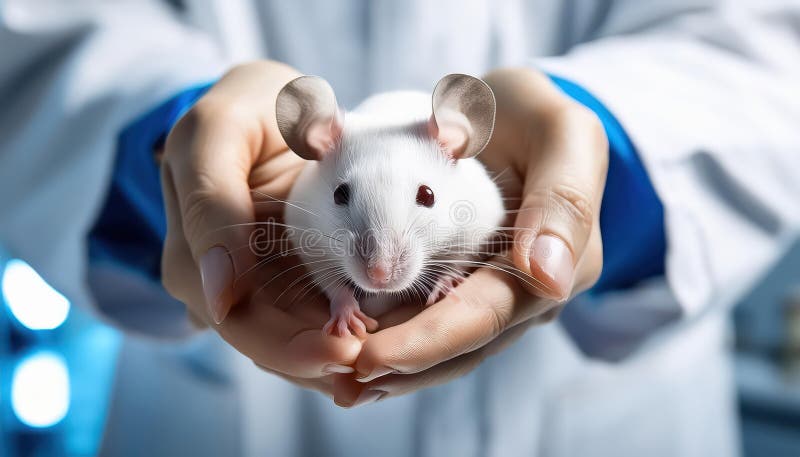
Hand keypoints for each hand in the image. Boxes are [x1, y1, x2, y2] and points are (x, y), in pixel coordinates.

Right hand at [160, 61, 360, 393]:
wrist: (277, 108)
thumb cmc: (244, 112)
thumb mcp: (215, 134)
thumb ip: (210, 203)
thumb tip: (217, 295)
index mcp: (194, 256)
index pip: (238, 322)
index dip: (288, 347)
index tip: (344, 351)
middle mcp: (222, 283)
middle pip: (271, 346)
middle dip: (324, 360)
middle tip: (381, 362)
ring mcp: (261, 286)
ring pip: (297, 343)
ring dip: (341, 357)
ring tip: (392, 359)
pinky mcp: (295, 281)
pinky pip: (321, 320)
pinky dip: (352, 331)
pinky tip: (389, 335)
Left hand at [333, 67, 607, 406]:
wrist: (514, 118)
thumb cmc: (536, 119)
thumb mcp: (563, 133)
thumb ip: (565, 196)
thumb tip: (549, 276)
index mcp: (555, 263)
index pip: (484, 315)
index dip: (428, 342)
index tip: (370, 358)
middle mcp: (525, 290)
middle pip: (459, 344)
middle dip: (401, 367)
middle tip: (339, 381)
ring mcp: (494, 291)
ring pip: (442, 344)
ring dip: (392, 366)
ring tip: (336, 380)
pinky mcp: (464, 285)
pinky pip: (428, 320)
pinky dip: (391, 336)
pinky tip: (349, 347)